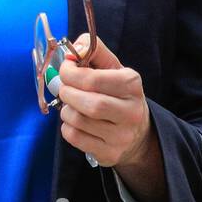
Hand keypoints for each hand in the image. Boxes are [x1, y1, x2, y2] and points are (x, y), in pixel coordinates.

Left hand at [57, 33, 152, 168]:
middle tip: (65, 89)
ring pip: (78, 120)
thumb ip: (95, 50)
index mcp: (132, 85)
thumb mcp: (113, 68)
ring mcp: (121, 136)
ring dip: (66, 110)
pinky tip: (76, 122)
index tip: (66, 69)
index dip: (70, 72)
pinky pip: (74, 137)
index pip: (93, 79)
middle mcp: (131, 112)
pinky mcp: (109, 153)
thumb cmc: (117, 94)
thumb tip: (76, 48)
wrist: (136, 133)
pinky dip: (67, 127)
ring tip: (73, 105)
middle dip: (67, 93)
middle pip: (88, 103)